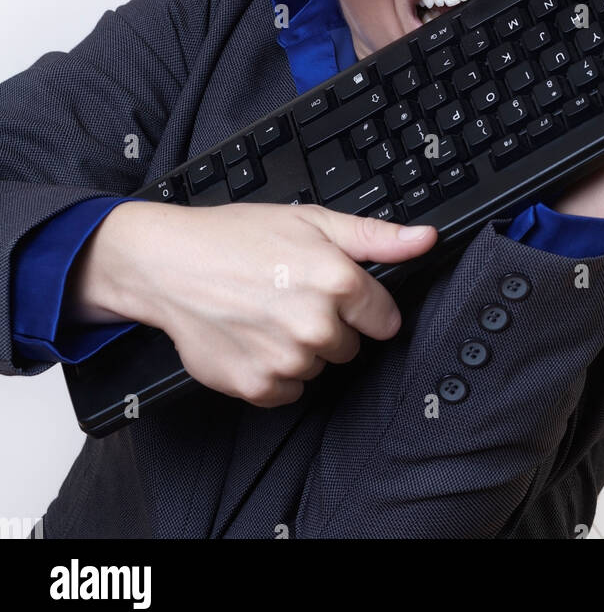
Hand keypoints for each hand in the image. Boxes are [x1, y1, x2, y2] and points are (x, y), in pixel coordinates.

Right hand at [66, 201, 436, 407]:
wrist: (169, 264)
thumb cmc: (236, 237)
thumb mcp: (312, 220)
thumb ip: (376, 237)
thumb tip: (426, 240)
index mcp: (336, 281)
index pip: (384, 319)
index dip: (362, 305)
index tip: (337, 294)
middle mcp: (316, 325)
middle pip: (351, 345)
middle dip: (329, 324)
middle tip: (290, 294)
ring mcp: (286, 360)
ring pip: (319, 367)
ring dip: (300, 347)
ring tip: (265, 312)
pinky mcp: (258, 387)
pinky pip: (288, 391)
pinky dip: (274, 371)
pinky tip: (252, 338)